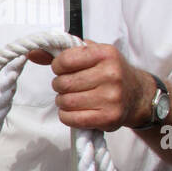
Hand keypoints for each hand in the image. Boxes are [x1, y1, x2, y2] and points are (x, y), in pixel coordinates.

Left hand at [27, 40, 154, 130]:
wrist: (139, 96)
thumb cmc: (109, 72)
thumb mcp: (91, 54)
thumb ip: (61, 52)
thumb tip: (32, 52)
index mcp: (105, 53)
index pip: (64, 61)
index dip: (58, 67)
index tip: (65, 70)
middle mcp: (111, 74)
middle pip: (62, 83)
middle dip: (61, 86)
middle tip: (71, 86)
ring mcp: (111, 97)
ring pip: (64, 102)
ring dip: (63, 101)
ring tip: (76, 98)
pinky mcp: (108, 117)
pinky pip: (70, 118)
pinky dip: (67, 116)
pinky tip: (77, 110)